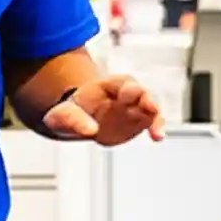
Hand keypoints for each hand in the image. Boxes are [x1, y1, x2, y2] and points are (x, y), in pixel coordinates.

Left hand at [42, 75, 164, 144]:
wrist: (75, 120)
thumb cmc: (69, 112)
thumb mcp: (63, 114)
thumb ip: (73, 120)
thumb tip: (91, 131)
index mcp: (107, 85)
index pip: (122, 83)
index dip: (127, 88)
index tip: (126, 96)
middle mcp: (125, 95)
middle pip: (141, 93)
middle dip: (147, 99)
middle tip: (150, 109)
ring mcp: (133, 109)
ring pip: (151, 109)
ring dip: (156, 119)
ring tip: (157, 134)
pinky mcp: (137, 123)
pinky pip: (151, 124)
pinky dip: (156, 129)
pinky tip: (157, 137)